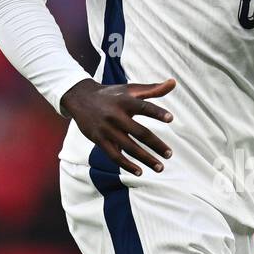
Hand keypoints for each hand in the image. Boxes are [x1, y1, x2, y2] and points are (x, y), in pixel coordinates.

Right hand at [60, 77, 175, 175]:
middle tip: (169, 154)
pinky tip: (139, 171)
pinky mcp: (99, 140)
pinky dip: (126, 165)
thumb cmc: (111, 94)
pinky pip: (114, 156)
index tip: (170, 118)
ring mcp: (106, 129)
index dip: (156, 112)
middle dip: (155, 144)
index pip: (143, 107)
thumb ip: (152, 89)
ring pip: (128, 147)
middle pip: (139, 132)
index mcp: (125, 101)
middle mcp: (115, 115)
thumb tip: (173, 82)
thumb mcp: (129, 89)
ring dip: (145, 158)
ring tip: (160, 167)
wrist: (80, 98)